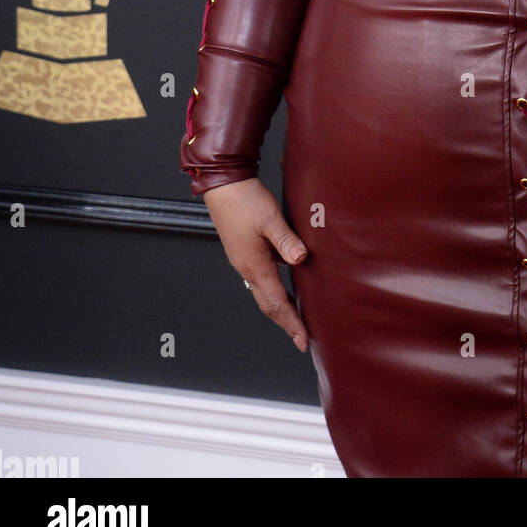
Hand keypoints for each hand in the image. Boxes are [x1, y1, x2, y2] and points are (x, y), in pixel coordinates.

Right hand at [204, 177, 310, 352]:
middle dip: (285, 322)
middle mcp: (247, 268)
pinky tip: (285, 285)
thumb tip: (301, 259)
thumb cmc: (245, 200)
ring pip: (263, 293)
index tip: (302, 340)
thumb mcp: (270, 218)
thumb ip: (286, 240)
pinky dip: (275, 290)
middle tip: (301, 338)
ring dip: (279, 308)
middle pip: (268, 304)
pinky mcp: (245, 252)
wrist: (224, 186)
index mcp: (254, 265)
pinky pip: (261, 279)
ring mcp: (244, 261)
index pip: (276, 302)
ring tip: (295, 318)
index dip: (291, 322)